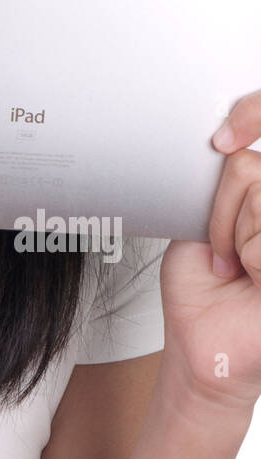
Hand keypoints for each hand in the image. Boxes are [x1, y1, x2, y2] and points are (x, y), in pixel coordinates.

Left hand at [159, 89, 260, 414]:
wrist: (203, 343)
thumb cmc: (204, 287)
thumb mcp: (204, 218)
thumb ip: (227, 180)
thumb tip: (230, 142)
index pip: (260, 125)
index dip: (251, 115)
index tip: (222, 137)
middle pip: (250, 167)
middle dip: (224, 207)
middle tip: (222, 246)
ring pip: (258, 192)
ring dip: (232, 232)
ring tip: (235, 264)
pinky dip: (247, 252)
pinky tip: (249, 276)